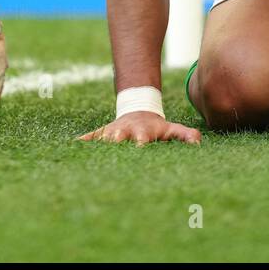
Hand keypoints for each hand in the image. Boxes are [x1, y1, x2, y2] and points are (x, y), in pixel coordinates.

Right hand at [77, 111, 201, 145]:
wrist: (138, 110)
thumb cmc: (157, 127)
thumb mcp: (172, 130)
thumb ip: (185, 135)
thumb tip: (198, 141)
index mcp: (141, 133)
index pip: (140, 141)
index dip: (138, 146)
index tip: (137, 151)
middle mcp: (124, 132)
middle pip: (117, 140)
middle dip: (113, 146)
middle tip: (108, 157)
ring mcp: (111, 132)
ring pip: (101, 139)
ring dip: (95, 146)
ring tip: (84, 158)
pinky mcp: (101, 134)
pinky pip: (89, 138)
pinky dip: (81, 143)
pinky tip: (70, 147)